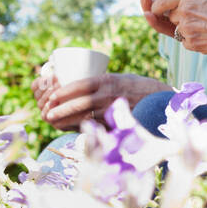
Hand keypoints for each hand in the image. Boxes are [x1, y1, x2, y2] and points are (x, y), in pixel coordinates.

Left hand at [35, 71, 166, 127]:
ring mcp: (112, 110)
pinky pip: (95, 125)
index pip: (80, 85)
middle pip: (79, 103)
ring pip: (84, 116)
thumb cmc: (136, 87)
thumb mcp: (118, 79)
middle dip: (61, 108)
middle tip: (48, 113)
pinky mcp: (116, 122)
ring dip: (66, 120)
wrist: (159, 100)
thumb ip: (100, 84)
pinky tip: (70, 128)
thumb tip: (77, 87)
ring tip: (53, 122)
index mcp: (107, 80)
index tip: (52, 96)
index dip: (63, 91)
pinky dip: (80, 127)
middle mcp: (109, 95)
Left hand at [149, 0, 206, 62]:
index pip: (160, 2)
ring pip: (178, 28)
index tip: (159, 5)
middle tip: (194, 12)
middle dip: (177, 14)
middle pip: (170, 15)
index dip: (157, 5)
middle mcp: (183, 13)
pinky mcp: (193, 45)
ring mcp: (187, 31)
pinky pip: (185, 41)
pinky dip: (192, 37)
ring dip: (185, 26)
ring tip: (204, 23)